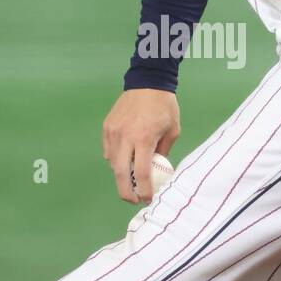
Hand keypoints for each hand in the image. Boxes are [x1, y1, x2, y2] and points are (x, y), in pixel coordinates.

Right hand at [102, 88, 179, 202]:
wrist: (148, 82)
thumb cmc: (164, 106)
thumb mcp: (172, 131)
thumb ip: (164, 152)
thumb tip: (158, 170)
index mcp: (143, 138)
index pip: (142, 173)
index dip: (144, 190)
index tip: (147, 199)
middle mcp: (125, 137)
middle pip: (121, 174)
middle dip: (126, 192)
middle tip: (133, 199)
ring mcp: (113, 132)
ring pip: (112, 163)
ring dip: (121, 175)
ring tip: (132, 179)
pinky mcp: (107, 127)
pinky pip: (108, 151)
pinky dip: (115, 160)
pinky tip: (125, 161)